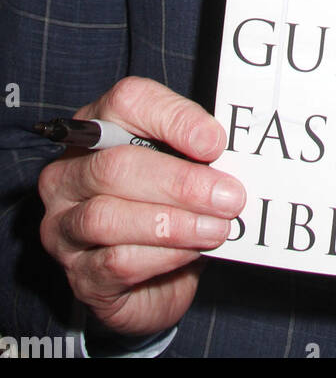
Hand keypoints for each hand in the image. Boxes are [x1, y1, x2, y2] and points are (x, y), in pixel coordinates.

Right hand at [37, 77, 245, 337]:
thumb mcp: (186, 164)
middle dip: (179, 182)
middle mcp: (68, 174)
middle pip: (114, 166)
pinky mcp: (79, 275)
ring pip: (108, 218)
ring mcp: (64, 227)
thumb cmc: (171, 203)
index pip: (127, 102)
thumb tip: (218, 146)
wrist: (159, 274)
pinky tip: (194, 252)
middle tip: (228, 197)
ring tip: (218, 228)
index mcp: (97, 129)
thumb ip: (197, 148)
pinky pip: (116, 263)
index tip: (215, 143)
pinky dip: (163, 256)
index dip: (174, 119)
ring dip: (173, 224)